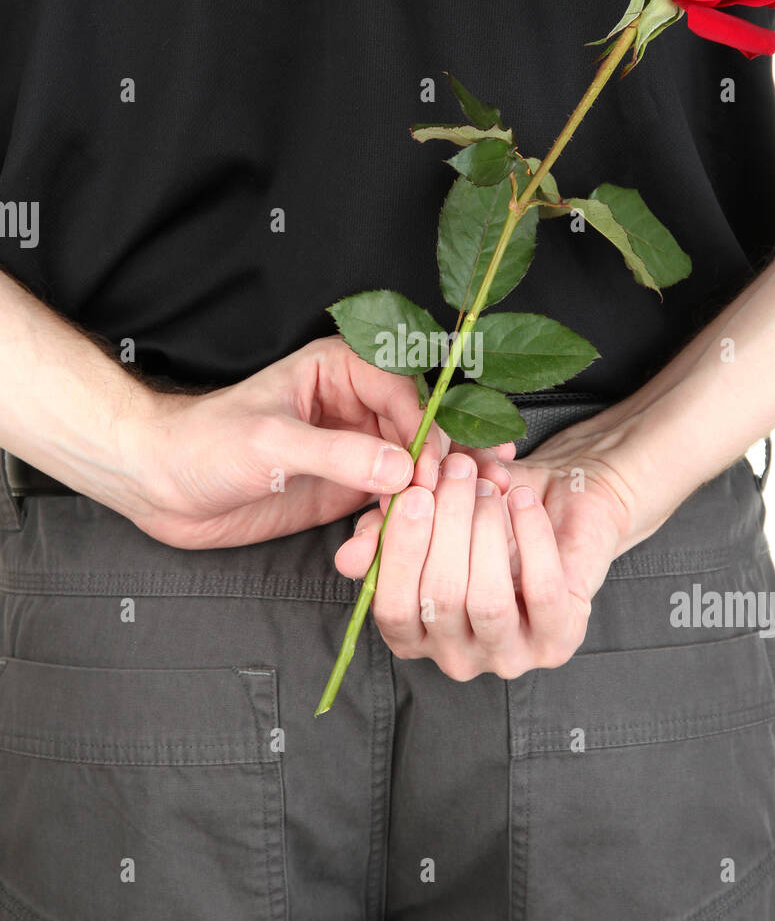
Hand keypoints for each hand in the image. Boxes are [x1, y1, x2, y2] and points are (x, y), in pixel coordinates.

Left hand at [124, 337, 513, 548]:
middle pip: (422, 431)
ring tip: (434, 532)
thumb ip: (338, 455)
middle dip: (443, 466)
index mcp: (341, 369)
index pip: (406, 391)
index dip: (428, 428)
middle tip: (468, 498)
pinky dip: (392, 529)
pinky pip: (387, 506)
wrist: (161, 485)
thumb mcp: (271, 444)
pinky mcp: (346, 490)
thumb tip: (402, 470)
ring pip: (412, 472)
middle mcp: (357, 406)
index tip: (434, 467)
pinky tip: (379, 551)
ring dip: (422, 504)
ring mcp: (356, 450)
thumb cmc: (204, 444)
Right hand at [334, 412, 671, 680]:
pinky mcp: (557, 641)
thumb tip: (347, 559)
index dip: (401, 550)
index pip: (393, 609)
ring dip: (486, 532)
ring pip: (488, 602)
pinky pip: (541, 591)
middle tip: (458, 472)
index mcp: (415, 635)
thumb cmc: (485, 512)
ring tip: (489, 486)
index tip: (415, 493)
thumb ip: (386, 533)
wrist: (559, 504)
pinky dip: (531, 538)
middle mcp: (456, 657)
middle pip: (441, 600)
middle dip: (449, 526)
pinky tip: (521, 499)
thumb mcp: (429, 513)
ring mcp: (507, 656)